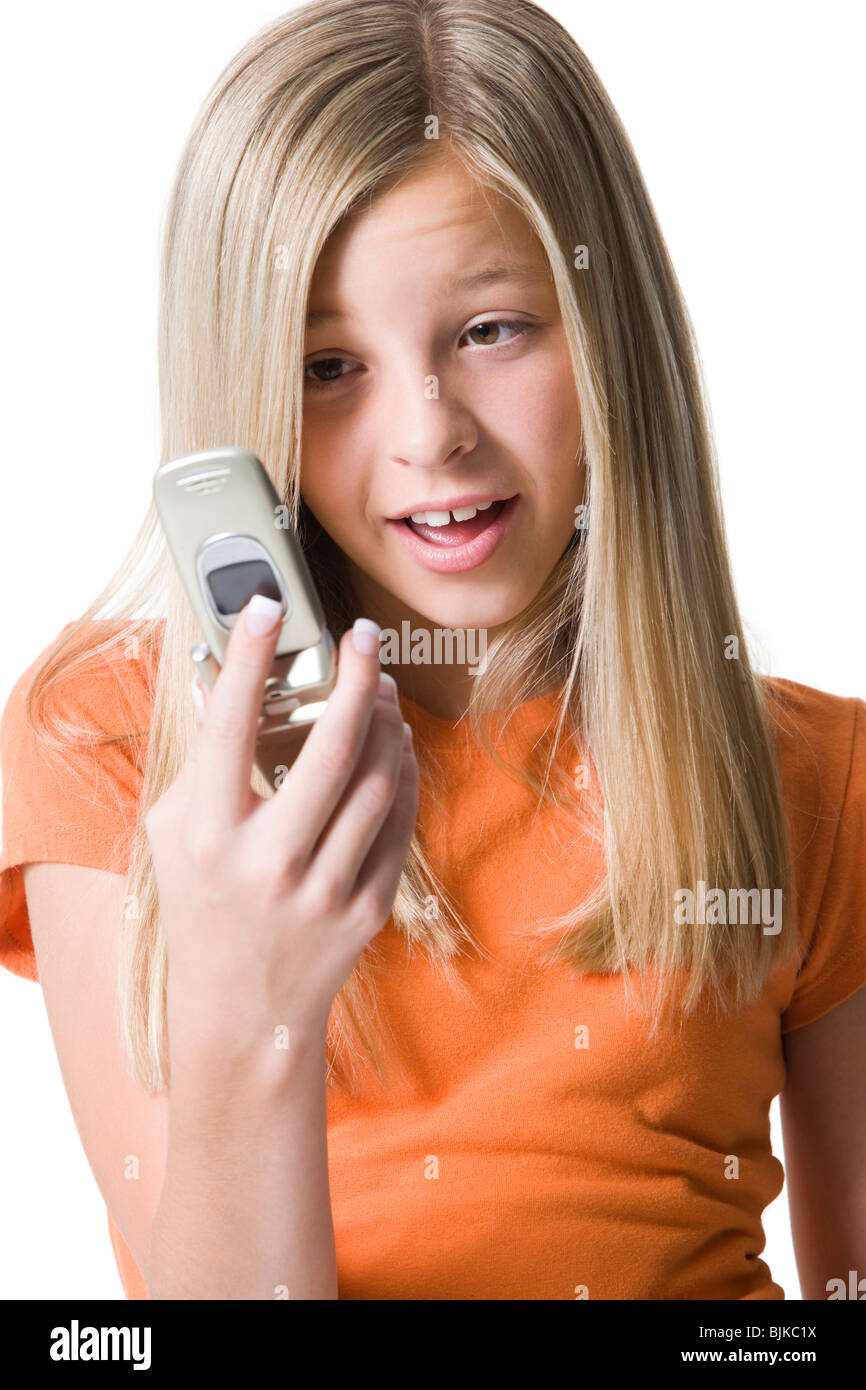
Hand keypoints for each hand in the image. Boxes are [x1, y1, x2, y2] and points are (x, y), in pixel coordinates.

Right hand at [145, 597, 416, 1071]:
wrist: (242, 1010)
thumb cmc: (202, 907)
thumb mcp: (174, 834)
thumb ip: (198, 762)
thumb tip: (223, 680)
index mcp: (209, 836)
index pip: (230, 728)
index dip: (248, 659)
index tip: (268, 605)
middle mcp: (268, 863)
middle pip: (331, 750)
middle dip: (354, 678)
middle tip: (364, 637)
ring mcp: (324, 890)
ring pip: (378, 782)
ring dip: (387, 722)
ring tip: (380, 690)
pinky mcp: (367, 909)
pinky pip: (399, 822)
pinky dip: (403, 773)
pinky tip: (395, 744)